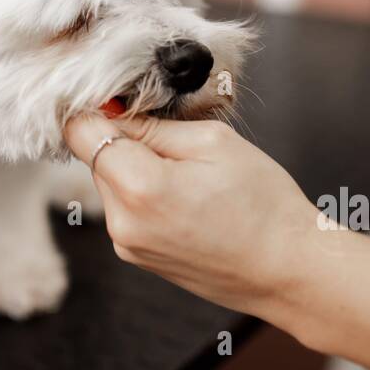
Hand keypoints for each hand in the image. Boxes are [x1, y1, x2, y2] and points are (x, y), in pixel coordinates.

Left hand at [63, 112, 318, 317]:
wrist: (289, 272)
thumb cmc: (264, 205)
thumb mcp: (213, 142)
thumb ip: (153, 125)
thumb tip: (110, 110)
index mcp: (138, 187)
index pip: (80, 132)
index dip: (95, 107)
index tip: (120, 98)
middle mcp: (122, 222)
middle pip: (95, 157)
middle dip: (125, 139)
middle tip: (177, 140)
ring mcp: (127, 245)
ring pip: (111, 183)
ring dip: (136, 168)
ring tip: (190, 175)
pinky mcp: (137, 257)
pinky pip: (126, 209)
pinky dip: (146, 194)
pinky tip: (188, 199)